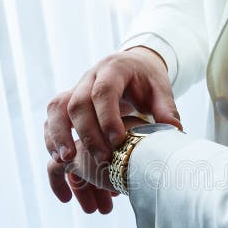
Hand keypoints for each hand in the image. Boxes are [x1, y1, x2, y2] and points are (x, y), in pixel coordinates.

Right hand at [44, 46, 181, 166]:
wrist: (134, 66)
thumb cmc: (148, 80)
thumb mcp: (161, 89)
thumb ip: (166, 109)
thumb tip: (174, 131)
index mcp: (114, 69)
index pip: (104, 90)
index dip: (107, 116)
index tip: (117, 141)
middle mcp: (90, 76)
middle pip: (78, 102)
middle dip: (88, 133)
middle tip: (101, 159)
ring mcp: (75, 87)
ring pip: (58, 108)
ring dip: (60, 135)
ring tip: (67, 161)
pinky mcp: (68, 101)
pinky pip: (52, 117)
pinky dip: (52, 137)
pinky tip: (59, 159)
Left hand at [46, 116, 152, 213]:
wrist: (152, 157)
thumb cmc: (164, 160)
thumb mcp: (157, 157)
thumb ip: (145, 162)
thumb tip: (141, 180)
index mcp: (124, 127)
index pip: (109, 148)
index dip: (112, 171)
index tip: (120, 191)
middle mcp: (102, 129)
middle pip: (92, 158)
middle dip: (97, 184)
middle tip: (107, 205)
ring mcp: (85, 141)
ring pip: (75, 164)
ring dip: (84, 188)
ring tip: (95, 209)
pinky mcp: (71, 156)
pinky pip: (55, 168)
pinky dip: (58, 184)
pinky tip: (65, 199)